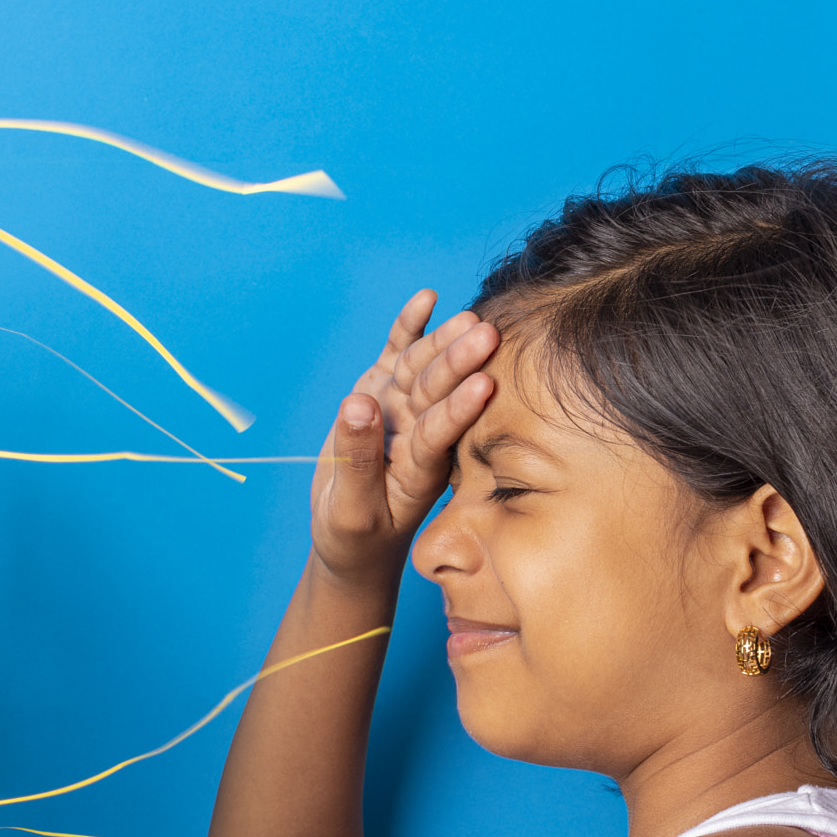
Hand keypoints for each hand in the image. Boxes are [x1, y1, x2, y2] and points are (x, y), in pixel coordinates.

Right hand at [311, 289, 497, 586]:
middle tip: (487, 333)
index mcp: (418, 469)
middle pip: (438, 393)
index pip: (440, 434)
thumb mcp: (350, 510)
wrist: (353, 538)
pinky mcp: (384, 392)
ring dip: (443, 341)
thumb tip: (359, 404)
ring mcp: (402, 409)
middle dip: (460, 363)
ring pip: (423, 369)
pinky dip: (410, 327)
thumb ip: (357, 459)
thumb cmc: (353, 533)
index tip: (484, 385)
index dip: (459, 410)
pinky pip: (399, 355)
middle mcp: (417, 433)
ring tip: (467, 316)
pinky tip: (427, 298)